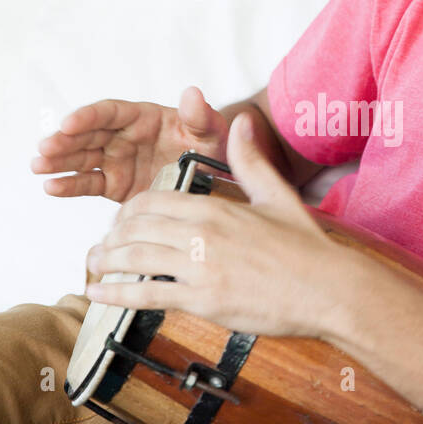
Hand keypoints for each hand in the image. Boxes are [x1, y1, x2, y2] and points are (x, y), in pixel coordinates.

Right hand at [31, 86, 228, 203]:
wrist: (212, 179)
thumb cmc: (210, 148)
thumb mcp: (210, 132)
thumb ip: (199, 116)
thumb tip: (193, 93)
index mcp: (141, 117)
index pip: (109, 113)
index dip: (88, 117)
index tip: (69, 123)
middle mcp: (122, 136)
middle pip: (87, 134)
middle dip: (65, 140)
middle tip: (45, 148)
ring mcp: (115, 160)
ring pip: (81, 157)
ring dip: (58, 161)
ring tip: (38, 166)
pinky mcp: (114, 184)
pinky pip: (88, 183)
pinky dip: (69, 186)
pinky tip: (51, 186)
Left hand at [83, 113, 346, 336]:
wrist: (328, 290)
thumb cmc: (307, 247)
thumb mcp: (277, 196)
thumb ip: (251, 161)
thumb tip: (242, 122)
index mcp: (214, 208)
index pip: (153, 201)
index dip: (129, 211)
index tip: (121, 221)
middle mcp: (201, 234)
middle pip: (137, 228)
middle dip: (112, 236)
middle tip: (101, 246)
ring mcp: (200, 269)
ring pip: (135, 258)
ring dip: (107, 261)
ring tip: (94, 265)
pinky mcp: (203, 301)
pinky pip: (146, 294)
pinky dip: (115, 293)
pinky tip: (97, 293)